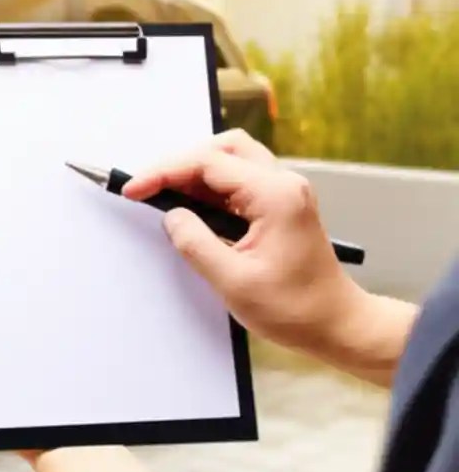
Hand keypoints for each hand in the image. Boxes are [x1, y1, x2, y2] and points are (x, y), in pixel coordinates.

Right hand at [120, 129, 390, 372]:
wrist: (337, 323)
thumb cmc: (295, 309)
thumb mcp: (233, 281)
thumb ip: (195, 243)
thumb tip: (171, 216)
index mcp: (275, 196)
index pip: (208, 163)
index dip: (164, 172)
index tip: (134, 189)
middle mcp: (284, 184)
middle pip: (223, 148)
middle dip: (181, 164)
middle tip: (151, 189)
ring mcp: (285, 192)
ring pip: (232, 158)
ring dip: (196, 173)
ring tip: (167, 198)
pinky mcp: (281, 204)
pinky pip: (240, 180)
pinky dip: (211, 187)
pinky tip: (193, 208)